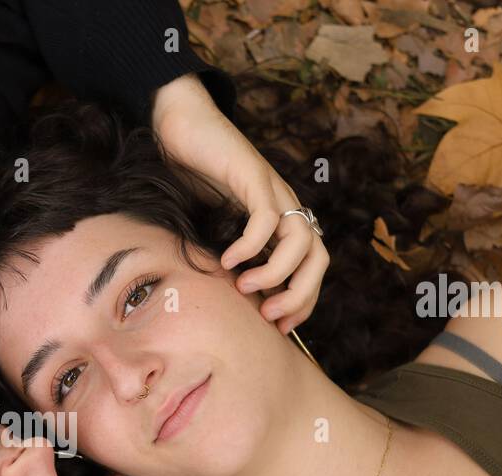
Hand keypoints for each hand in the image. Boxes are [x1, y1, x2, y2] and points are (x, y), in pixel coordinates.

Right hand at [151, 74, 328, 334]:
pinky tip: (227, 260)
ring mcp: (272, 188)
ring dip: (276, 274)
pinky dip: (250, 246)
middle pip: (318, 256)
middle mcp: (285, 204)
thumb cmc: (195, 172)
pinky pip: (266, 218)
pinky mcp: (252, 175)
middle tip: (269, 318)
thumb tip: (228, 297)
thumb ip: (228, 252)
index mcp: (281, 218)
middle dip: (300, 295)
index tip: (278, 326)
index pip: (313, 265)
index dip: (303, 300)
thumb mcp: (213, 222)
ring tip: (243, 288)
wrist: (182, 123)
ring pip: (300, 239)